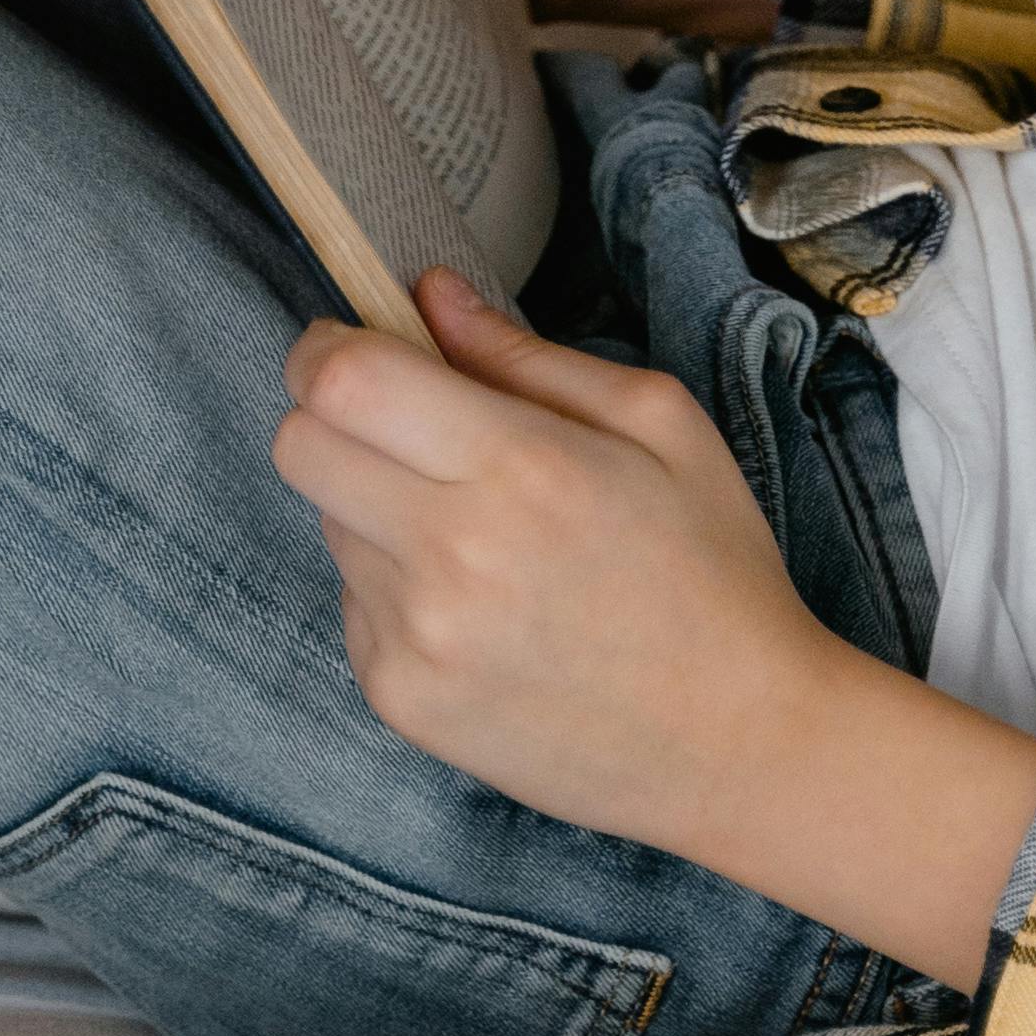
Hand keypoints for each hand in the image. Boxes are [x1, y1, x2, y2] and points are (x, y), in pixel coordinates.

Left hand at [274, 275, 1035, 985]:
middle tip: (399, 423)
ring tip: (476, 533)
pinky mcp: (400, 698)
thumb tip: (431, 296)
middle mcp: (450, 555)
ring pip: (327, 521)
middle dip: (331, 413)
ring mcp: (416, 637)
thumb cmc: (713, 569)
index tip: (356, 343)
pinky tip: (480, 605)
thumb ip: (529, 356)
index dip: (330, 346)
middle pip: (298, 445)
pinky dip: (394, 586)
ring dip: (373, 504)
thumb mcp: (661, 425)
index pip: (344, 381)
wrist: (737, 739)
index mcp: (521, 468)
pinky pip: (351, 603)